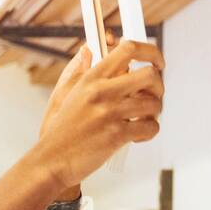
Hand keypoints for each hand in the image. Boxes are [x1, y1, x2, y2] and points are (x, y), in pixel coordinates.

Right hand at [33, 39, 164, 191]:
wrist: (52, 160)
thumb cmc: (61, 130)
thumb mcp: (67, 93)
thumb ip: (82, 71)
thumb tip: (88, 50)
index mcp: (91, 78)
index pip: (128, 49)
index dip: (150, 52)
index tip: (156, 62)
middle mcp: (101, 92)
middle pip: (149, 74)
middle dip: (159, 85)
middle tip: (153, 94)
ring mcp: (110, 113)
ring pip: (154, 103)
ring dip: (155, 112)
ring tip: (144, 118)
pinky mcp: (117, 135)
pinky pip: (150, 127)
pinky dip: (149, 131)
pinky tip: (138, 135)